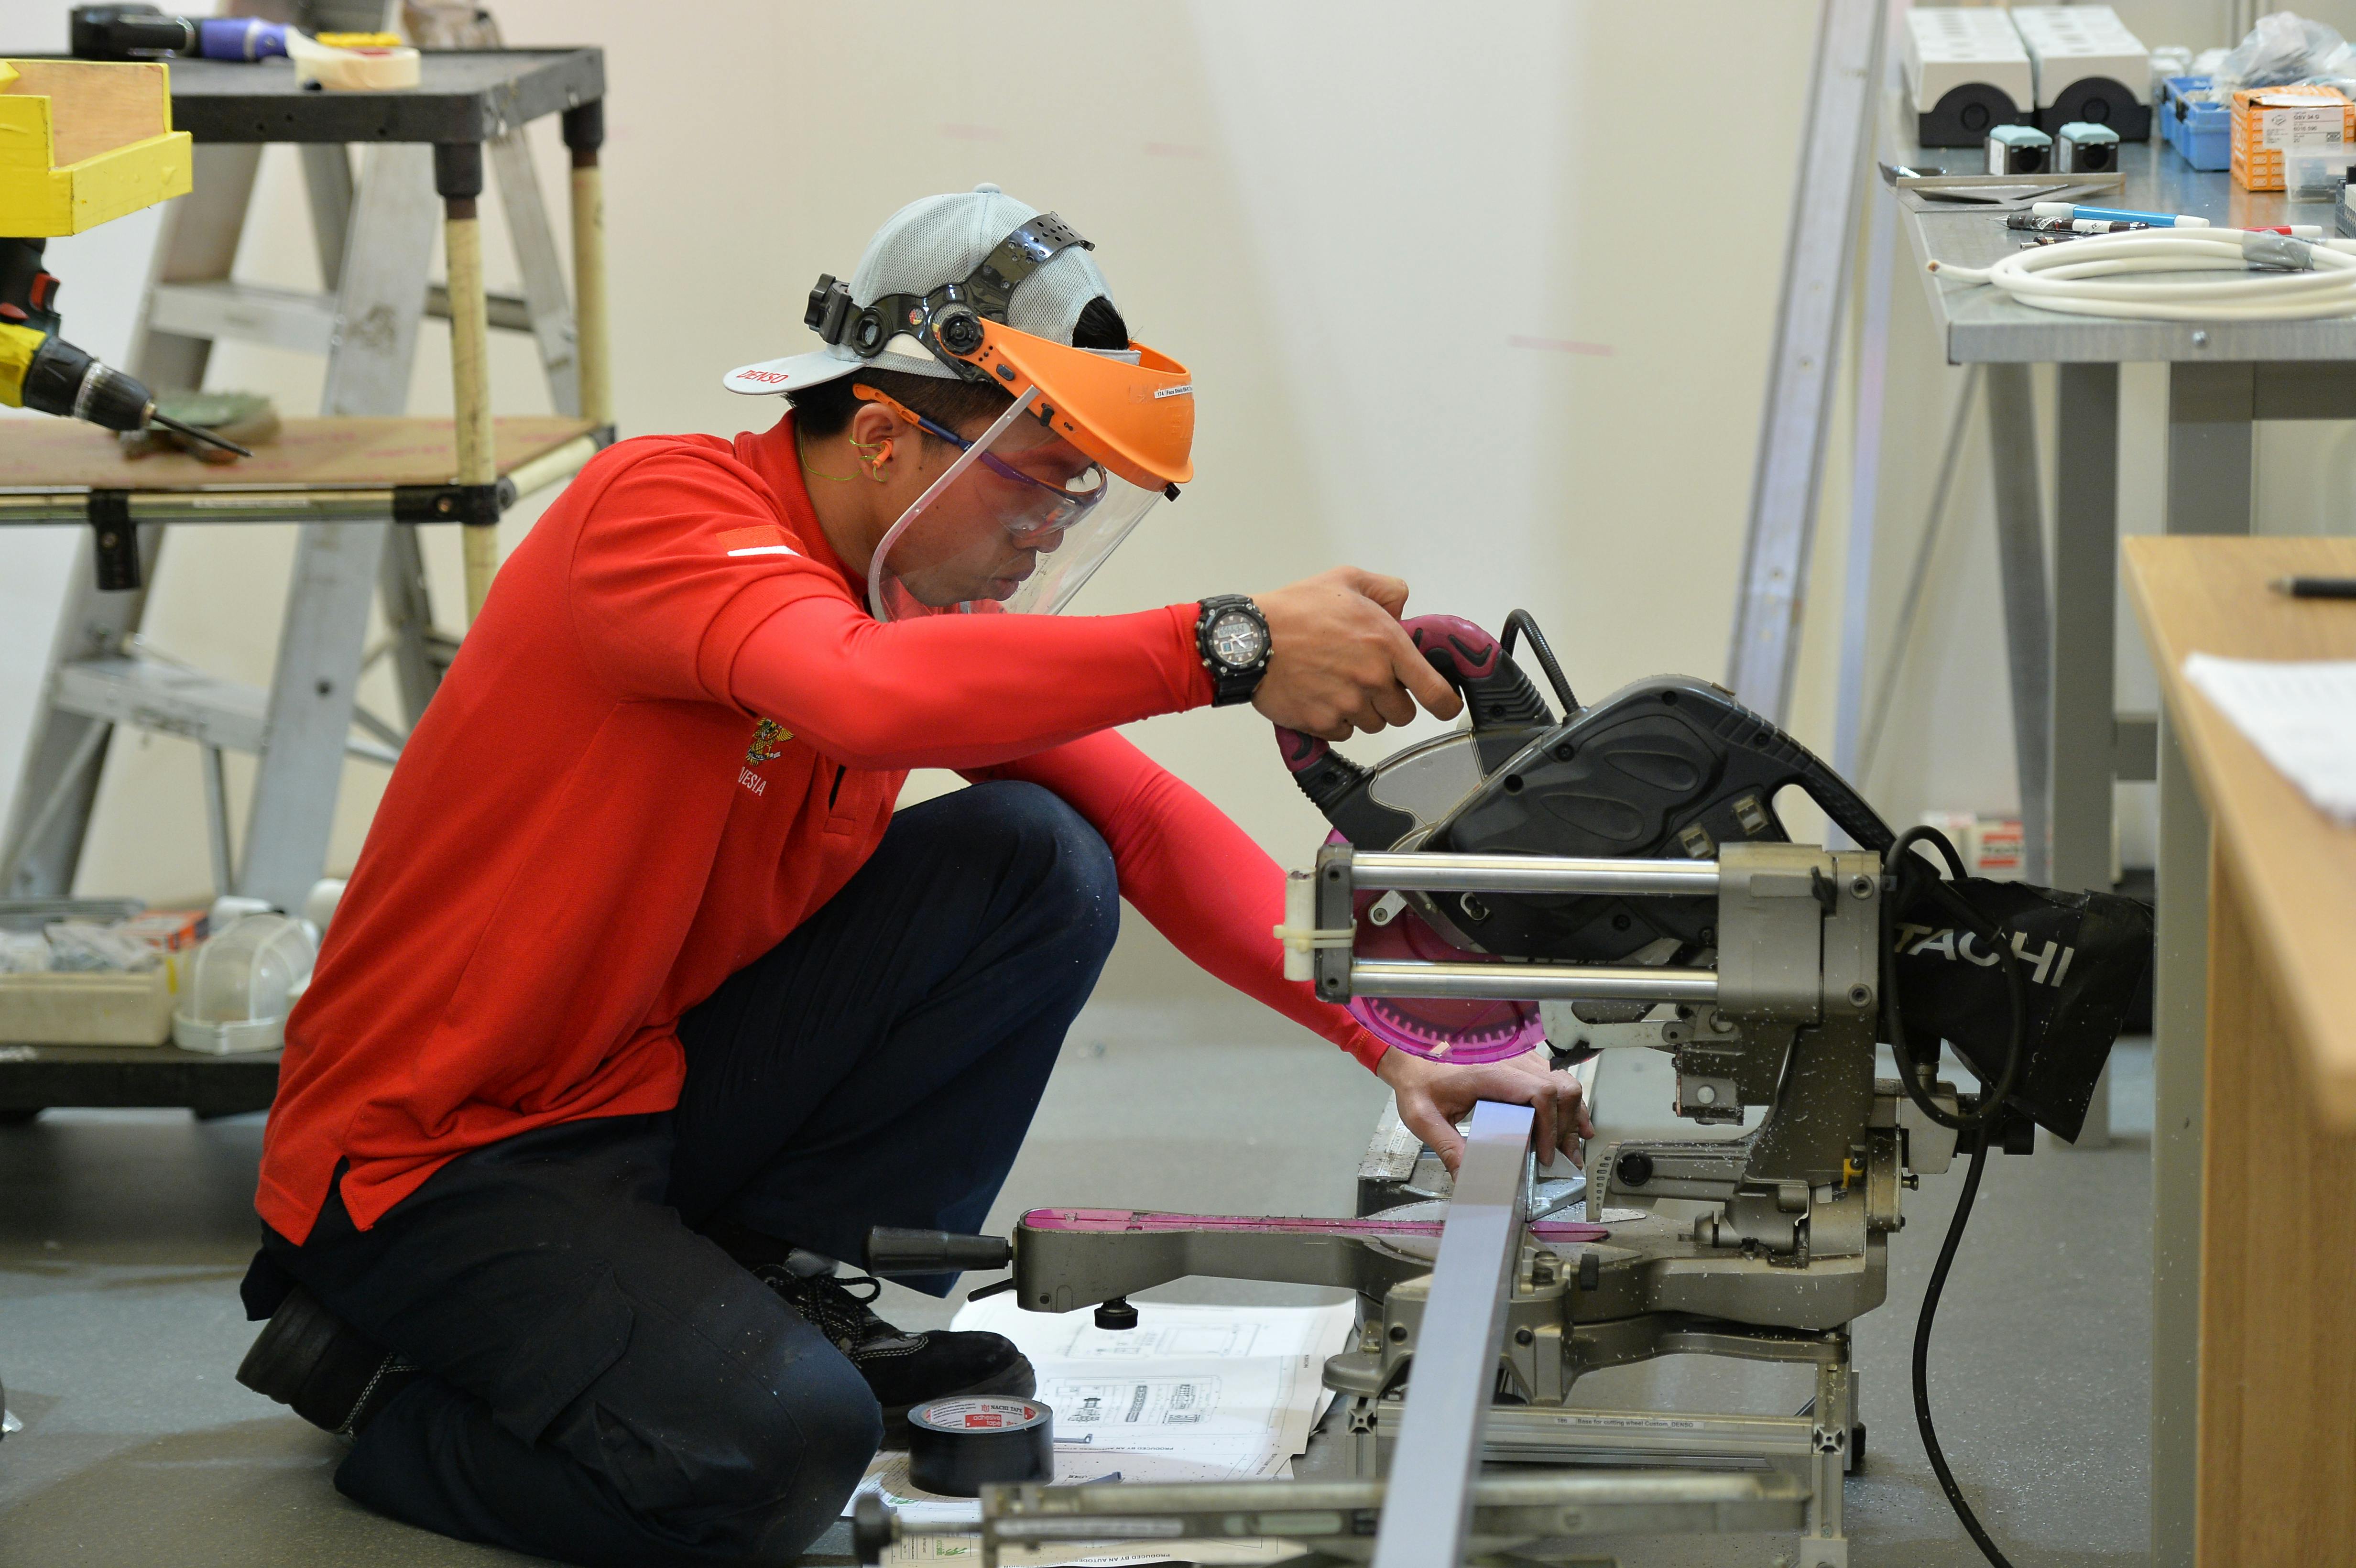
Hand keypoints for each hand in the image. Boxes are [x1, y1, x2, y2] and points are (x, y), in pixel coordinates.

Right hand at [1249, 568, 1462, 739]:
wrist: (1249, 639)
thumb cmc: (1294, 610)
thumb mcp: (1347, 579)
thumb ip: (1387, 591)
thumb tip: (1402, 609)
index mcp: (1387, 645)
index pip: (1434, 692)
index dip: (1445, 704)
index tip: (1445, 705)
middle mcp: (1372, 679)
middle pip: (1402, 713)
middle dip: (1391, 700)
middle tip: (1367, 679)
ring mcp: (1347, 705)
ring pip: (1372, 723)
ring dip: (1362, 710)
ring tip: (1336, 683)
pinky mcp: (1322, 723)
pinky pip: (1343, 732)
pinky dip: (1335, 720)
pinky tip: (1319, 695)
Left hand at [1376, 1046, 1592, 1172]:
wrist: (1410, 1050)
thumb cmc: (1418, 1078)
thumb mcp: (1423, 1117)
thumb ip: (1447, 1148)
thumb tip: (1469, 1179)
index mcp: (1490, 1073)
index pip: (1540, 1094)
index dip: (1550, 1127)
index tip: (1543, 1154)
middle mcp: (1510, 1060)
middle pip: (1561, 1088)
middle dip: (1566, 1126)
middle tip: (1563, 1157)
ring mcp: (1518, 1057)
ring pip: (1562, 1080)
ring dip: (1571, 1113)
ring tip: (1573, 1144)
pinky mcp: (1519, 1060)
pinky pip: (1553, 1077)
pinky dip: (1564, 1100)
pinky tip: (1570, 1120)